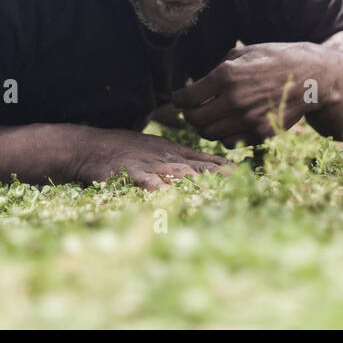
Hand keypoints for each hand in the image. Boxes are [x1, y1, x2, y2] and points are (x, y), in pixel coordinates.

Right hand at [72, 133, 230, 190]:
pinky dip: (156, 187)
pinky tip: (165, 195)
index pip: (208, 162)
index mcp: (176, 154)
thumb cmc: (129, 151)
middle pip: (199, 169)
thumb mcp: (161, 150)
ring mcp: (149, 165)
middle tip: (242, 189)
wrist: (92, 147)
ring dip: (197, 184)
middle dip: (220, 179)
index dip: (228, 170)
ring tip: (214, 194)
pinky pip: (144, 180)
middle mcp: (167, 158)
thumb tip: (217, 168)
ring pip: (176, 174)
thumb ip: (187, 160)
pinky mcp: (129, 172)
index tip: (251, 178)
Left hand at [171, 43, 318, 147]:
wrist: (313, 78)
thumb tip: (200, 83)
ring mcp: (248, 119)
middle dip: (189, 115)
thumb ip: (219, 68)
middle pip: (195, 119)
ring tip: (209, 119)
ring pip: (210, 134)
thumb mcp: (245, 52)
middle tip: (191, 111)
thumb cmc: (277, 59)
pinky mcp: (261, 133)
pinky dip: (224, 136)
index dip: (178, 99)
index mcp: (226, 76)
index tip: (179, 99)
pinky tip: (228, 125)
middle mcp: (234, 100)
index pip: (187, 97)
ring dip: (205, 128)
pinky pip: (230, 142)